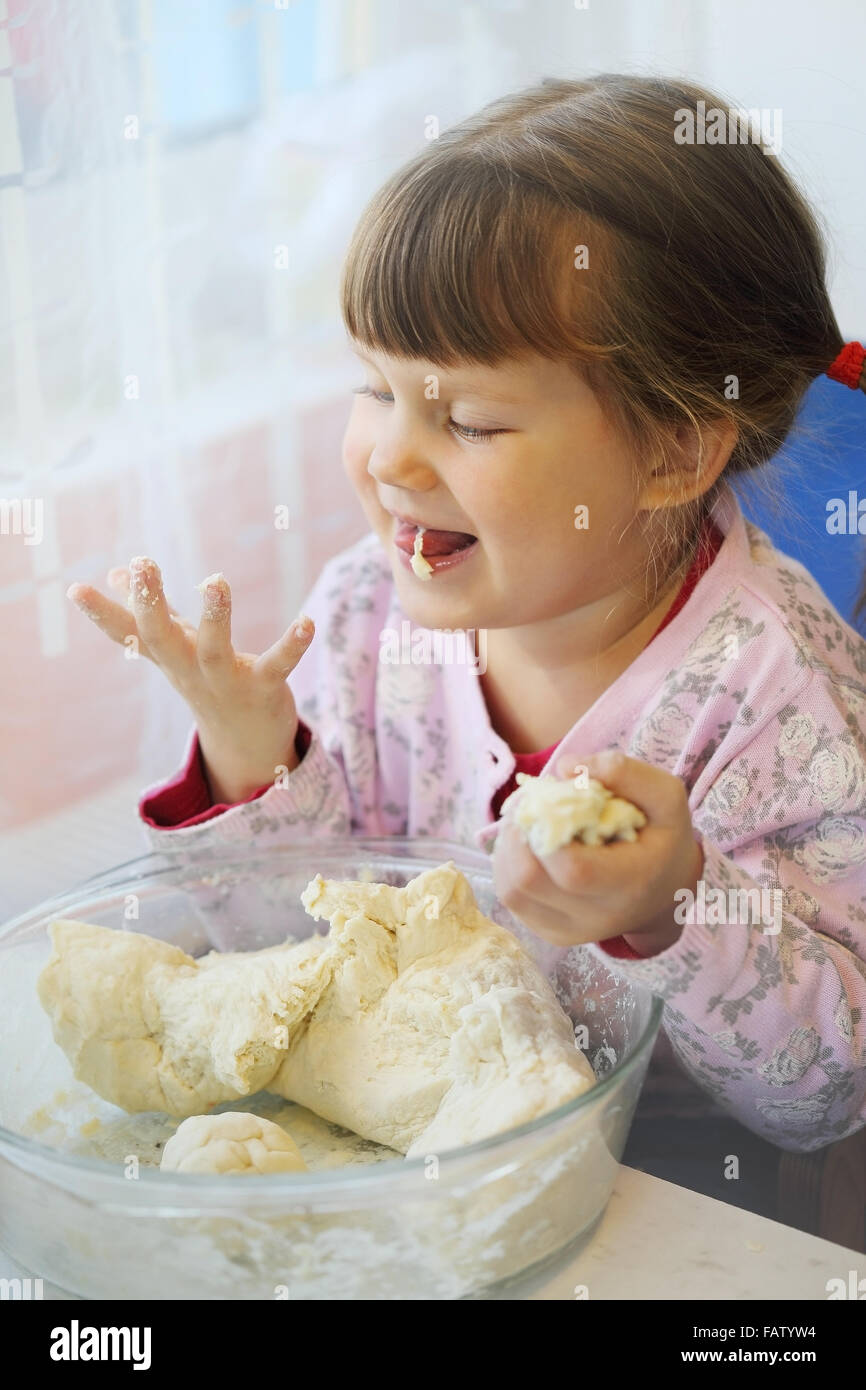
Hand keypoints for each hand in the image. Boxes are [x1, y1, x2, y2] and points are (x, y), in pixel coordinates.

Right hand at [67, 557, 314, 802]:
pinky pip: (278, 666)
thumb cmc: (206, 680)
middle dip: (150, 603)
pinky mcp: (264, 689)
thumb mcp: (174, 646)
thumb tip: (112, 572)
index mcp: (168, 656)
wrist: (246, 744)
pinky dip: (292, 645)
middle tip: (141, 565)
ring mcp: (226, 682)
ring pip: (215, 651)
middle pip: (162, 639)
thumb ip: (147, 610)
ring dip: (214, 616)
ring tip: (215, 580)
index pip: (128, 634)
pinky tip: (307, 622)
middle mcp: (190, 670)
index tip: (74, 589)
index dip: (101, 614)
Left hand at [493, 749, 703, 953]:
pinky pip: (510, 898)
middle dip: (519, 833)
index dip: (546, 828)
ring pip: (511, 890)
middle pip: (528, 881)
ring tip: (528, 822)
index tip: (550, 799)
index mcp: (630, 885)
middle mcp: (598, 918)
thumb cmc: (661, 836)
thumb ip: (624, 771)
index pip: (572, 869)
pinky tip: (528, 845)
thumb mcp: (664, 796)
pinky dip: (508, 864)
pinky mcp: (549, 932)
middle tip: (531, 805)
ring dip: (509, 847)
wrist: (664, 890)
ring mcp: (569, 931)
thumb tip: (565, 768)